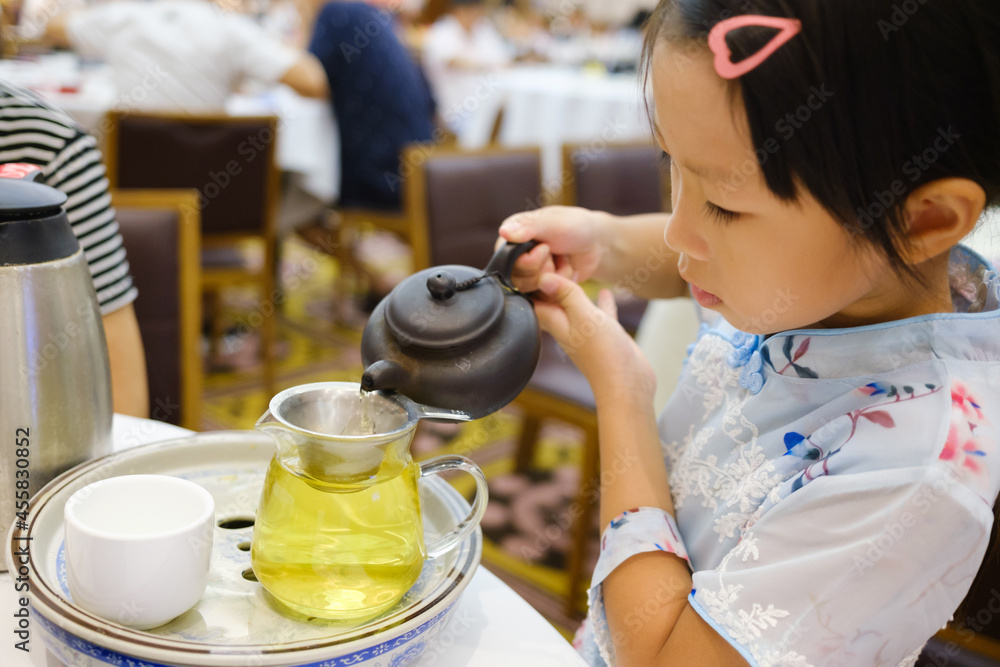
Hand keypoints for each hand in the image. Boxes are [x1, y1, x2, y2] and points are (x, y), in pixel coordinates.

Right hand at [498, 206, 608, 292]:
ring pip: (532, 291)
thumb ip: (528, 227)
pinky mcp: (539, 288)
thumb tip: (503, 231)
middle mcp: (513, 258)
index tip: (547, 247)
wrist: (596, 243)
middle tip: (555, 253)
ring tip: (561, 261)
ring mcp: (526, 275)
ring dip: (555, 277)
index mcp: (509, 239)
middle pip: (519, 281)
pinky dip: (560, 287)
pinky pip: (544, 299)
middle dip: (546, 270)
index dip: (530, 261)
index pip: (507, 263)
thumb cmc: (574, 226)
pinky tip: (566, 273)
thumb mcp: (551, 222)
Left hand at [536, 272, 655, 404]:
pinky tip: (605, 291)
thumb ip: (566, 295)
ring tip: (573, 271)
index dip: (530, 283)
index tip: (530, 263)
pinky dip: (601, 302)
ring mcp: (587, 333)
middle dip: (550, 284)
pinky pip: (601, 314)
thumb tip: (542, 277)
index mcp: (557, 323)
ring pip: (577, 306)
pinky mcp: (606, 336)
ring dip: (574, 291)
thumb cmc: (604, 353)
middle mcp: (569, 328)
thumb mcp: (584, 316)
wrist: (628, 385)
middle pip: (553, 302)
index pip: (536, 300)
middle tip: (549, 262)